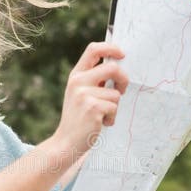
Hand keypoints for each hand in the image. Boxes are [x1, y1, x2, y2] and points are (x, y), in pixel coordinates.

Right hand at [51, 41, 128, 161]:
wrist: (66, 142)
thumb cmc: (78, 118)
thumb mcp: (80, 94)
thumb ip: (94, 80)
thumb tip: (119, 67)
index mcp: (76, 75)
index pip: (93, 49)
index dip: (111, 48)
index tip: (122, 54)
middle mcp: (78, 82)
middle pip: (112, 68)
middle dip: (123, 79)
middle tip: (122, 90)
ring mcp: (84, 94)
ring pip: (116, 93)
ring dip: (114, 107)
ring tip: (101, 116)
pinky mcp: (93, 108)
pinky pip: (114, 107)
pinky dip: (111, 118)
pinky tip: (100, 123)